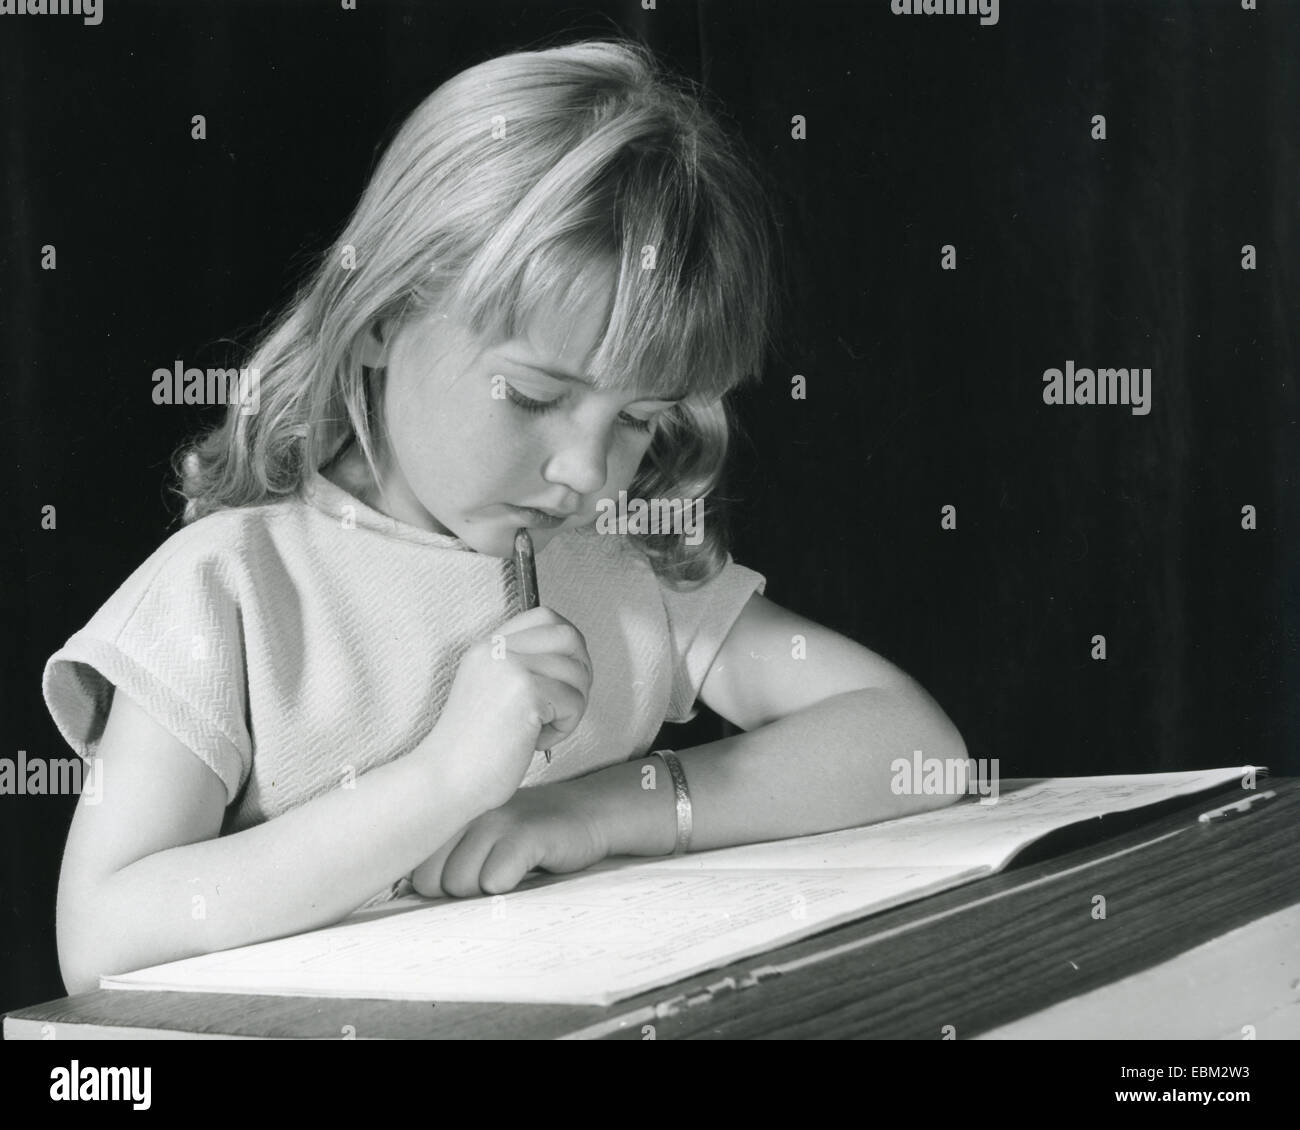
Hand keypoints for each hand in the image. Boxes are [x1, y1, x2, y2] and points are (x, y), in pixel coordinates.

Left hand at [410, 783, 610, 897]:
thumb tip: (409, 896)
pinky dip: (507, 886)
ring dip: (485, 892)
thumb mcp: (480, 837)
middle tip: (493, 875)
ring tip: (510, 871)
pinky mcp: (526, 834)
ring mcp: (496, 820)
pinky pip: (494, 880)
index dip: (440, 888)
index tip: (469, 878)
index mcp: (452, 812)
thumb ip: (446, 855)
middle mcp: (468, 812)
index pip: (416, 871)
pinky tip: (525, 870)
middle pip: (434, 882)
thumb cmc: (527, 835)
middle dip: (460, 893)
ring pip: (460, 884)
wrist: (586, 813)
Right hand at [422, 606, 591, 810]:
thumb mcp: (492, 693)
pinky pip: (574, 701)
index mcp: (486, 647)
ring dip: (571, 708)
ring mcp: (511, 666)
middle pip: (568, 636)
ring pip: (577, 673)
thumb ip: (523, 669)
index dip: (567, 644)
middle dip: (580, 671)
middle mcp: (497, 649)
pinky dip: (564, 728)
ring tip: (541, 730)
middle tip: (564, 704)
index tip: (564, 675)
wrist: (445, 779)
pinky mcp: (527, 691)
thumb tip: (574, 662)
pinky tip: (534, 742)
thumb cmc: (472, 750)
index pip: (544, 617)